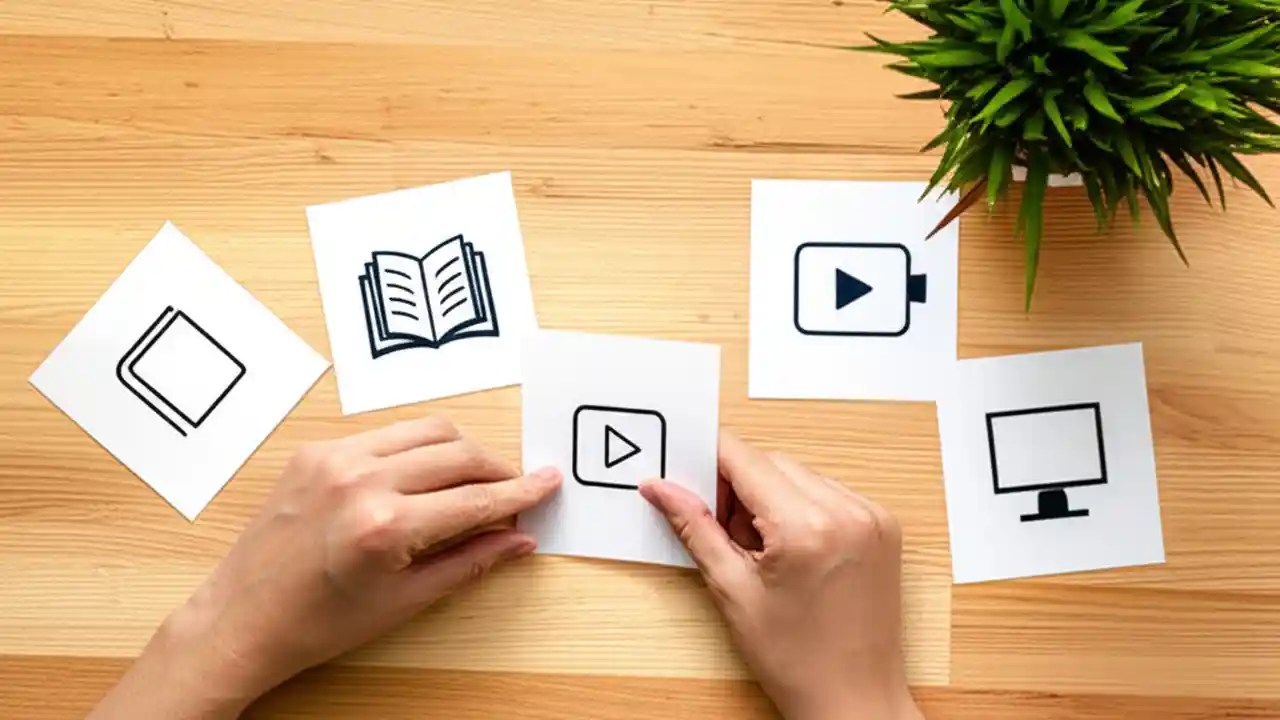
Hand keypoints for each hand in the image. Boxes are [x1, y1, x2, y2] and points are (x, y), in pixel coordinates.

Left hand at [89, 416, 561, 718]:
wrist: (241, 619)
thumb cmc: (318, 623)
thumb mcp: (406, 600)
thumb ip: (470, 561)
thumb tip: (519, 540)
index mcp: (384, 526)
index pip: (475, 499)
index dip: (519, 493)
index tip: (547, 484)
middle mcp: (360, 481)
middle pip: (458, 453)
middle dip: (497, 469)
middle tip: (516, 487)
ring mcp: (334, 459)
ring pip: (426, 431)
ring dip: (460, 450)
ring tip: (475, 476)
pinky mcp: (316, 451)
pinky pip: (386, 434)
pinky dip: (415, 448)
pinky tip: (423, 474)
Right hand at [640, 431, 919, 719]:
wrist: (855, 700)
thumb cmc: (798, 661)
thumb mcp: (732, 591)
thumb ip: (695, 528)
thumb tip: (662, 489)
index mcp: (807, 528)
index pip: (745, 459)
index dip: (708, 459)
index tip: (684, 467)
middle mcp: (848, 513)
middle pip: (773, 463)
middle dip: (738, 486)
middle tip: (719, 527)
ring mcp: (872, 518)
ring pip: (801, 475)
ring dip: (770, 496)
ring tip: (759, 550)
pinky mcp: (883, 526)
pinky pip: (830, 493)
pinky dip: (802, 508)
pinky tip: (789, 549)